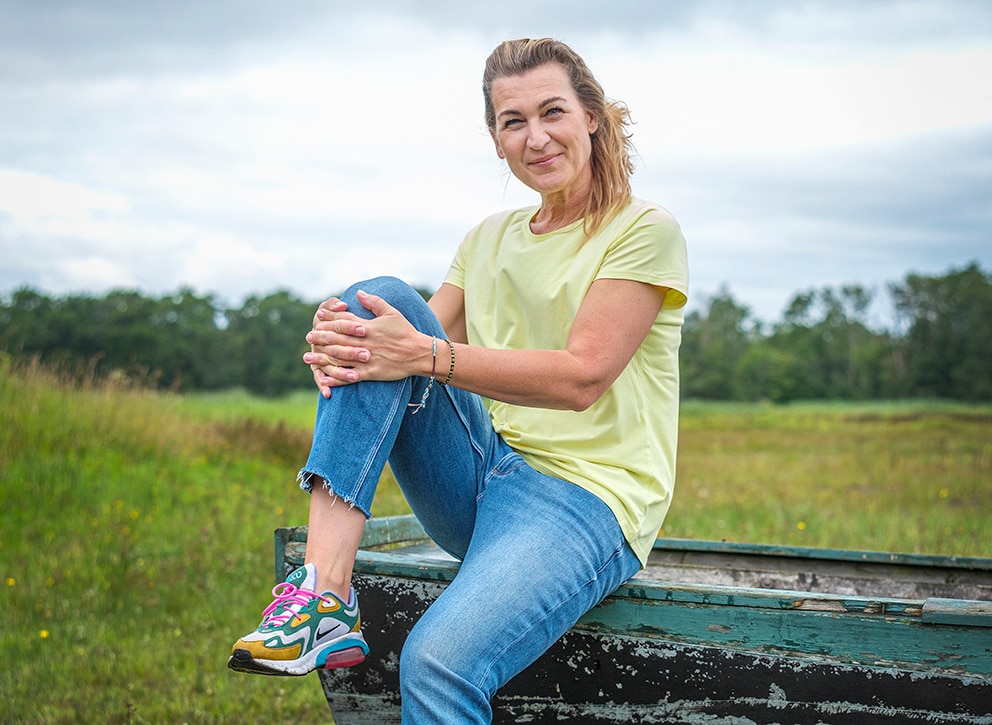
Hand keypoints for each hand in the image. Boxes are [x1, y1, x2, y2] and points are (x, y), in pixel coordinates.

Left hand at [304, 290, 428, 396]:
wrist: (420, 353)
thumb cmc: (406, 332)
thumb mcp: (392, 312)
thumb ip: (374, 302)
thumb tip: (358, 292)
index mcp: (368, 327)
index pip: (344, 321)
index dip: (330, 318)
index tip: (317, 317)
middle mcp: (365, 342)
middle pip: (337, 339)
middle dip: (320, 338)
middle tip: (308, 337)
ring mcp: (367, 358)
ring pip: (340, 358)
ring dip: (322, 358)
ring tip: (307, 358)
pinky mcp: (371, 373)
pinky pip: (350, 376)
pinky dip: (336, 378)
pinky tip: (324, 379)